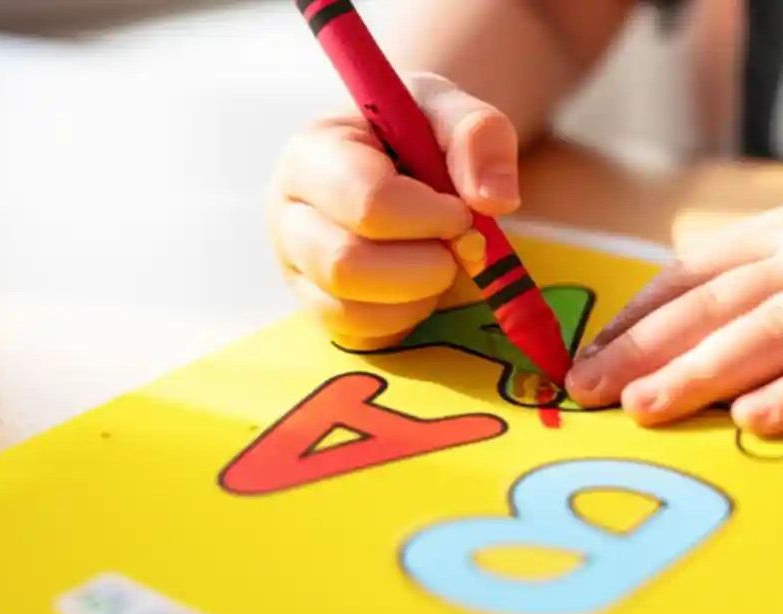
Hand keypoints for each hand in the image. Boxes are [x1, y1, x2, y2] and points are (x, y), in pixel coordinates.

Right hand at [268, 73, 519, 349]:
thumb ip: (478, 135)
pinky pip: (361, 335)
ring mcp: (297, 267)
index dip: (429, 216)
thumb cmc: (416, 130)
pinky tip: (422, 285)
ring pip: (349, 309)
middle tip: (460, 247)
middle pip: (346, 265)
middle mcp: (289, 214)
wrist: (398, 155)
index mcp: (313, 153)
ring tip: (440, 260)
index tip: (462, 212)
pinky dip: (406, 318)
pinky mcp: (317, 306)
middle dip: (424, 266)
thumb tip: (493, 201)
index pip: (367, 202)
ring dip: (418, 294)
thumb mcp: (449, 110)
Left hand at [565, 165, 782, 434]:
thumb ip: (775, 259)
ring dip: (700, 371)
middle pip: (716, 305)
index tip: (585, 354)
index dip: (637, 316)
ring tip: (644, 408)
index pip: (697, 274)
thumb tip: (698, 300)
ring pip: (770, 332)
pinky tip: (758, 420)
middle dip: (642, 349)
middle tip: (584, 391)